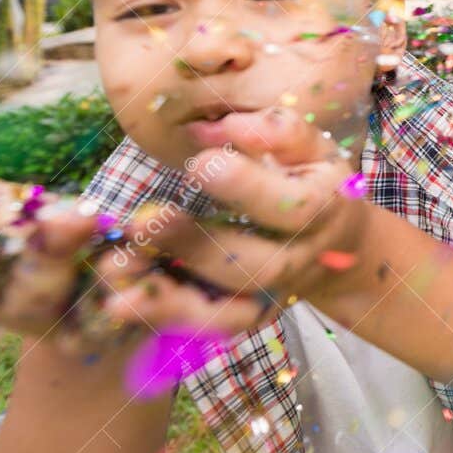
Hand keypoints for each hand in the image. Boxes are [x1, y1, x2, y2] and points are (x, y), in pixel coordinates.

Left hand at [99, 109, 378, 333]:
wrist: (335, 244)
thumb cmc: (312, 180)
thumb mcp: (308, 148)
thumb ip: (275, 133)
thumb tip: (225, 126)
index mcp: (323, 209)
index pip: (293, 206)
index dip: (246, 187)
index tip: (200, 162)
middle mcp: (301, 259)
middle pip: (257, 266)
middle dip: (197, 245)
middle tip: (144, 221)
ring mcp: (275, 295)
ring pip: (227, 309)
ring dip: (169, 293)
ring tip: (117, 269)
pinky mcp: (249, 315)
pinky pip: (206, 326)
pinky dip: (165, 315)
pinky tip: (122, 300)